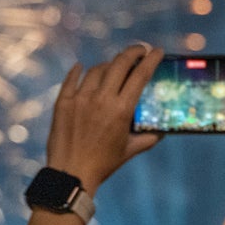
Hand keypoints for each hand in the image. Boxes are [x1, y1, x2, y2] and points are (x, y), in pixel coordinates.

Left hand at [45, 45, 163, 194]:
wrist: (70, 173)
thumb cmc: (102, 164)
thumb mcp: (128, 151)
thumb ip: (147, 139)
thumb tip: (161, 133)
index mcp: (121, 109)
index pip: (140, 75)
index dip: (151, 59)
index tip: (156, 51)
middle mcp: (101, 99)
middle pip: (120, 63)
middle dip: (132, 52)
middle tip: (138, 51)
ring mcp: (80, 98)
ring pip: (97, 69)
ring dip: (108, 64)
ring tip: (113, 67)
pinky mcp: (63, 102)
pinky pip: (72, 78)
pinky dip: (79, 71)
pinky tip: (82, 67)